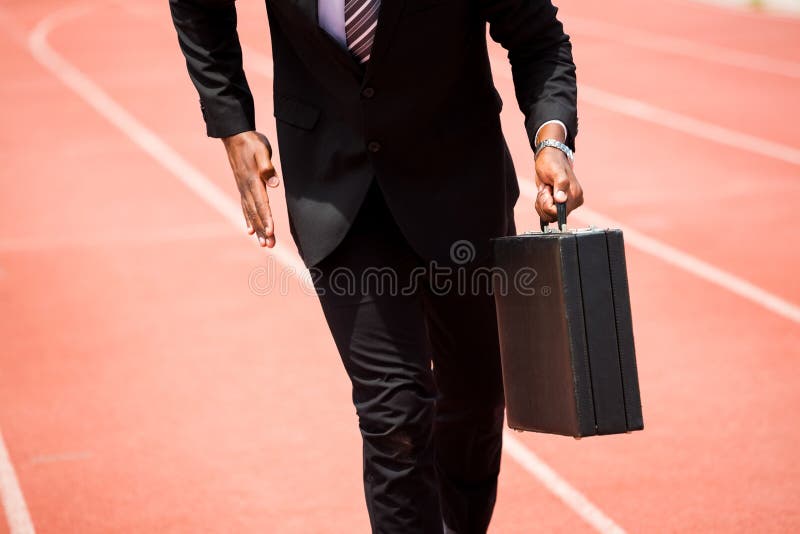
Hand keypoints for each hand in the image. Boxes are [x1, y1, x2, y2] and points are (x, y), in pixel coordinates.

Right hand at [222, 131, 279, 247]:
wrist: (235, 135)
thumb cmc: (251, 142)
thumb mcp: (262, 150)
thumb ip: (267, 167)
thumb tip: (273, 183)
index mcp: (253, 181)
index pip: (261, 203)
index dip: (266, 218)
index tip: (271, 232)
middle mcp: (246, 188)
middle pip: (256, 213)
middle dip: (263, 230)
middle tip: (269, 246)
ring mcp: (243, 189)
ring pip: (251, 213)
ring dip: (258, 229)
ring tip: (264, 244)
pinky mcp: (242, 188)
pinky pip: (245, 207)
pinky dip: (248, 220)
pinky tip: (251, 230)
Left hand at [534, 147, 583, 223]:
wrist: (548, 158)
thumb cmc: (552, 162)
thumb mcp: (555, 171)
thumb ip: (560, 184)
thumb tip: (562, 199)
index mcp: (575, 195)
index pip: (559, 213)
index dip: (548, 205)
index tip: (547, 191)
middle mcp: (573, 202)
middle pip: (553, 216)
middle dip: (544, 203)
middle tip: (546, 188)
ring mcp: (565, 204)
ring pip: (548, 216)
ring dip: (541, 203)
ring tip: (545, 188)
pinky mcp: (557, 205)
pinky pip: (546, 213)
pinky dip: (540, 204)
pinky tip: (544, 192)